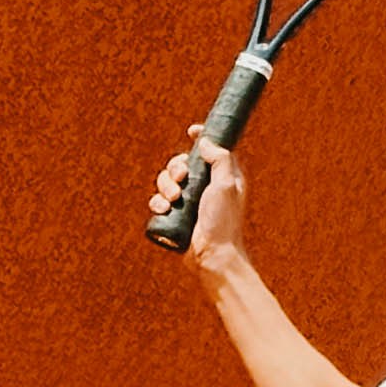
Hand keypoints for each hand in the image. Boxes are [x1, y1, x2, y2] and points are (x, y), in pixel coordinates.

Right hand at [151, 132, 249, 269]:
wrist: (212, 254)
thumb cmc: (224, 222)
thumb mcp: (227, 185)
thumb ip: (220, 159)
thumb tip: (205, 141)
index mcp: (222, 176)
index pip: (210, 149)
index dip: (201, 138)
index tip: (192, 131)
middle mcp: (205, 186)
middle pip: (181, 162)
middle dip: (175, 167)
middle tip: (181, 179)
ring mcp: (189, 201)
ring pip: (166, 180)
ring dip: (165, 186)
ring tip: (174, 200)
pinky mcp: (176, 215)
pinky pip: (158, 200)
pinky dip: (158, 202)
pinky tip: (165, 209)